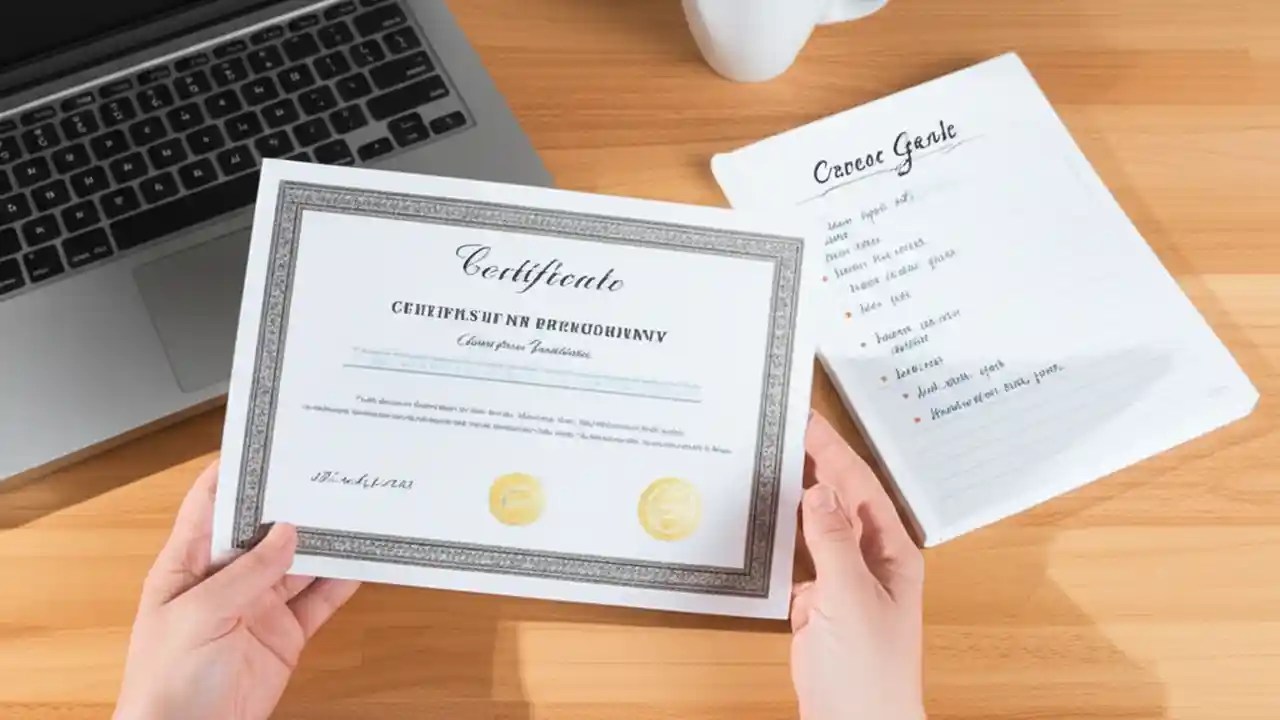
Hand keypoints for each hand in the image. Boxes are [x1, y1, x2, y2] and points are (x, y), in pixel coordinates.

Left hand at [115, 462, 359, 719]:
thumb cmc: (167, 685)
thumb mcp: (199, 616)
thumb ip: (247, 573)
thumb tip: (285, 533)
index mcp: (187, 565)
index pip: (210, 503)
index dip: (235, 472)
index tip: (266, 443)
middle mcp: (224, 580)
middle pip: (264, 530)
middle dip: (293, 504)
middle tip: (327, 476)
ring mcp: (257, 607)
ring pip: (298, 562)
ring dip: (324, 542)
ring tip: (354, 513)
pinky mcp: (285, 634)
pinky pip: (319, 600)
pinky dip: (341, 581)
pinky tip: (361, 562)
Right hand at [791, 413, 926, 719]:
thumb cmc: (869, 671)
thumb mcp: (849, 597)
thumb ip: (832, 540)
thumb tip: (818, 489)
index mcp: (891, 552)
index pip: (860, 486)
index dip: (833, 452)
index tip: (807, 421)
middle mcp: (870, 560)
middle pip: (841, 500)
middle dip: (817, 464)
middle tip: (785, 430)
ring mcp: (844, 583)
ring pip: (819, 526)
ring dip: (798, 497)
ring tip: (772, 462)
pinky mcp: (819, 605)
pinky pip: (800, 558)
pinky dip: (783, 537)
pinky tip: (765, 522)